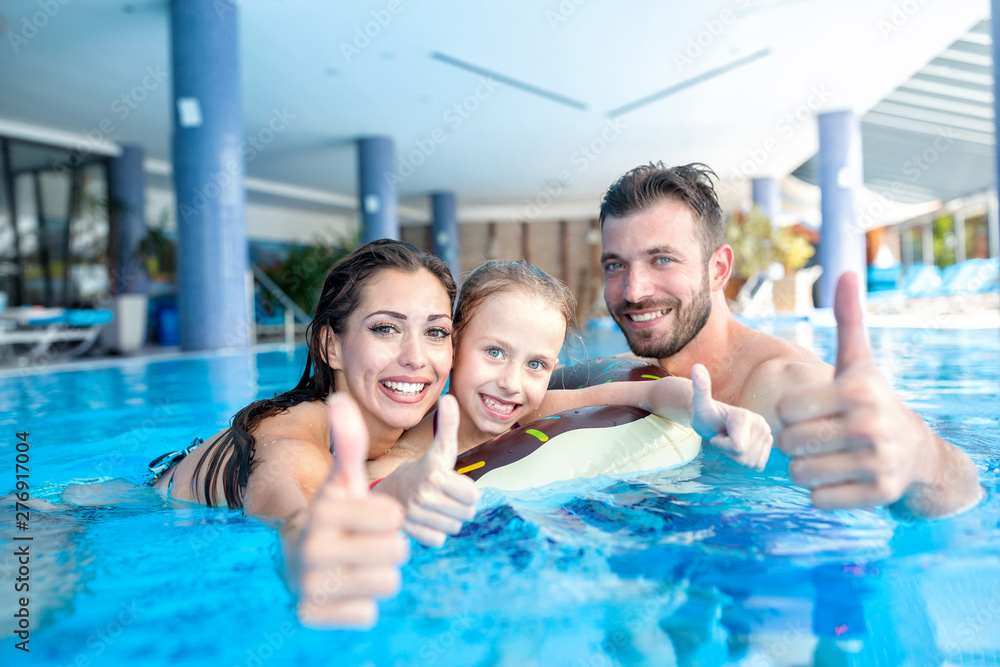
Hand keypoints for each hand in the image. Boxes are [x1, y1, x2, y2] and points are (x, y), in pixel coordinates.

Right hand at [286, 394, 408, 628]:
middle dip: (387, 547)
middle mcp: (311, 550)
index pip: (394, 518)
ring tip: (357, 565)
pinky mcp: (311, 615)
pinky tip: (345, 590)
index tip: (368, 517)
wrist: (299, 560)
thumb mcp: (343, 481)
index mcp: (323, 512)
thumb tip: (341, 399)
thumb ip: (350, 443)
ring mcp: (310, 585)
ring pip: (388, 583)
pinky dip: (362, 603)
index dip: (389, 517)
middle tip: (364, 543)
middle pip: (396, 552)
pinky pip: (368, 613)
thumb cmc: (334, 515)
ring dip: (379, 575)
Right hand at [374, 395, 479, 546]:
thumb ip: (447, 426)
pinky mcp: (408, 532)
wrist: (387, 490)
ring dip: (447, 520)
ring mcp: (414, 515)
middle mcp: (423, 495)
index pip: (474, 495)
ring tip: (433, 507)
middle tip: (443, 497)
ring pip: (453, 528)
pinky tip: (424, 520)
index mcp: (434, 474)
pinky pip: (438, 540)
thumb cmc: (423, 469)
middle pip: (466, 514)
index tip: (452, 483)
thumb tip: (449, 398)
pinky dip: (434, 532)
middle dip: (459, 507)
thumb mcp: (438, 449)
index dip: (467, 490)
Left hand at [690, 363, 771, 470]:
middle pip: (744, 456)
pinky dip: (746, 459)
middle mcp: (761, 423)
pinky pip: (758, 464)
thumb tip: (696, 366)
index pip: (737, 447)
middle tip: (724, 435)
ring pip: (751, 462)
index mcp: (746, 416)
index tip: (717, 433)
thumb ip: (700, 387)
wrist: (713, 419)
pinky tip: (739, 445)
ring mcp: (767, 434)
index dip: (722, 444)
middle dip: (729, 451)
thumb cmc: (704, 413)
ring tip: (731, 439)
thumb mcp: (699, 403)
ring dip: (736, 456)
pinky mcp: (769, 444)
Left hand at [776, 272, 940, 509]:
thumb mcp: (859, 361)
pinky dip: (822, 491)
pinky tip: (842, 476)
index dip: (791, 412)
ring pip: (799, 473)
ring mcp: (876, 463)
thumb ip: (848, 319)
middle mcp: (869, 426)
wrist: (915, 452)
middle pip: (789, 443)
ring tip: (829, 455)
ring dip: (806, 467)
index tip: (815, 409)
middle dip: (796, 442)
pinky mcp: (877, 495)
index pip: (785, 409)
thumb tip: (846, 272)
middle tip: (821, 435)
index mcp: (856, 391)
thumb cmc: (871, 399)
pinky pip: (817, 499)